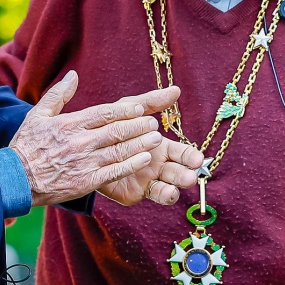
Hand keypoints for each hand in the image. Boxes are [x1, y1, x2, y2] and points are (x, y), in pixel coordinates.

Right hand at [9, 71, 180, 205]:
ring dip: (140, 144)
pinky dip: (131, 165)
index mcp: (70, 124)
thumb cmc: (26, 146)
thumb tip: (73, 75)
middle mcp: (79, 142)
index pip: (103, 114)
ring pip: (118, 151)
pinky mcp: (86, 182)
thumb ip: (58, 95)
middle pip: (116, 131)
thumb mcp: (37, 115)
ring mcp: (84, 163)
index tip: (141, 108)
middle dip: (138, 126)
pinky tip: (145, 159)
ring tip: (156, 138)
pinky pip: (114, 172)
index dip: (125, 110)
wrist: (15, 180)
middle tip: (153, 122)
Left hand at [98, 88, 203, 205]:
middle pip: (178, 171)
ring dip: (177, 185)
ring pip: (168, 185)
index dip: (190, 155)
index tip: (198, 158)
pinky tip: (169, 191)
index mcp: (161, 147)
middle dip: (187, 172)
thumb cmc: (114, 125)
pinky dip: (163, 194)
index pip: (181, 152)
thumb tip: (176, 89)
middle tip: (193, 174)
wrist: (86, 148)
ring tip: (184, 182)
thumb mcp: (131, 110)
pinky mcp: (135, 193)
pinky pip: (150, 195)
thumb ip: (152, 102)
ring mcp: (148, 180)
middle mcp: (158, 165)